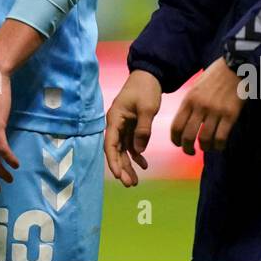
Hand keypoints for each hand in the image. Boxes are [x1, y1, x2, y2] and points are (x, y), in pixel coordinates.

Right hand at [105, 70, 162, 186]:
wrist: (150, 76)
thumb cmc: (145, 89)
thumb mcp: (147, 108)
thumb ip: (143, 130)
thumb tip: (139, 151)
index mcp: (114, 118)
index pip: (110, 144)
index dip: (113, 161)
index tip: (118, 176)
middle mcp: (116, 124)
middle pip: (115, 150)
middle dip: (121, 168)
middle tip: (130, 184)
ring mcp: (123, 126)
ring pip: (123, 150)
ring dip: (128, 165)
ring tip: (135, 181)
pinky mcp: (131, 127)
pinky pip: (131, 144)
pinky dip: (136, 155)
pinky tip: (143, 165)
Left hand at [169, 57, 243, 154]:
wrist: (235, 66)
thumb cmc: (215, 76)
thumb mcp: (196, 87)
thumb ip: (190, 103)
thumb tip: (186, 122)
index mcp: (189, 99)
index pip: (176, 126)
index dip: (175, 140)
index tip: (178, 144)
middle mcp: (200, 107)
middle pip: (188, 136)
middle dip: (187, 149)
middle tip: (191, 152)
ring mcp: (215, 111)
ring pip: (205, 140)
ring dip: (205, 148)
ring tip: (207, 147)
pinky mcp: (230, 115)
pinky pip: (221, 138)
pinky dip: (219, 146)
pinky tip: (219, 145)